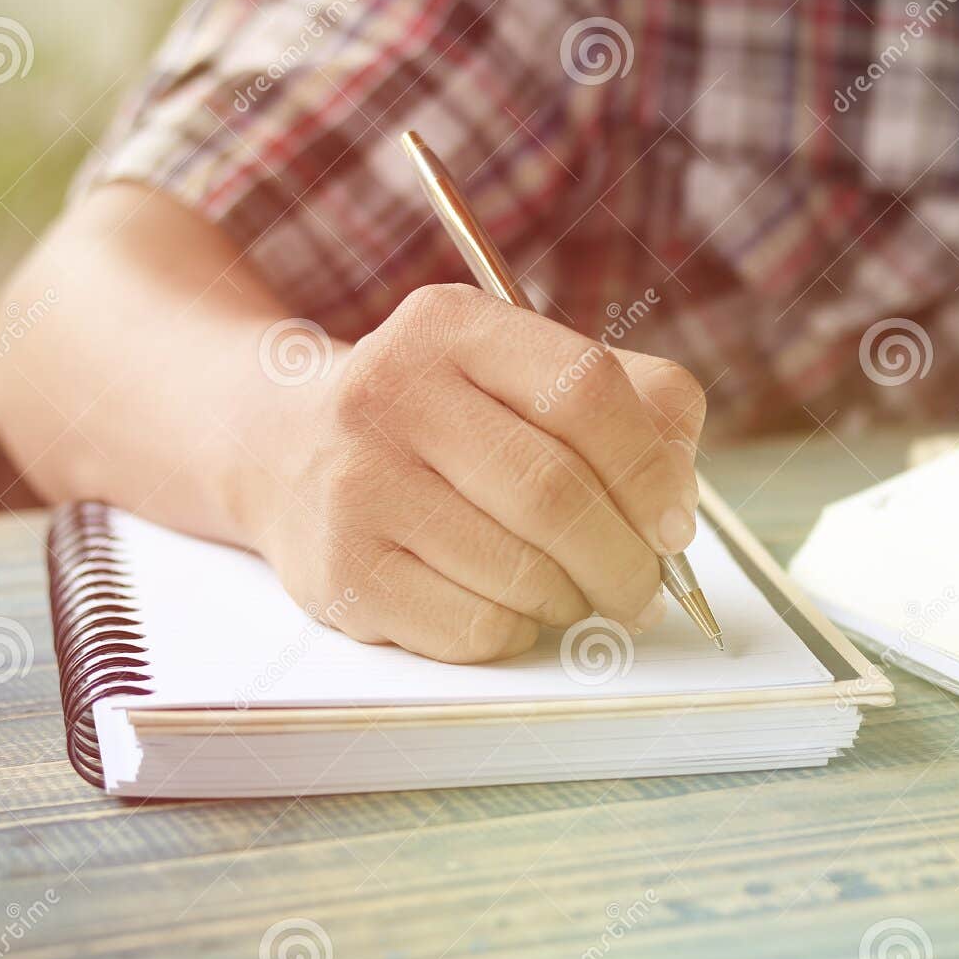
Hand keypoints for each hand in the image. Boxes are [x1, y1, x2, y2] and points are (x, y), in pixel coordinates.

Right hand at [257, 284, 704, 661]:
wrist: (282, 447)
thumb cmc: (445, 419)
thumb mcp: (524, 372)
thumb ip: (631, 406)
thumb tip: (677, 499)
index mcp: (455, 326)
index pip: (585, 392)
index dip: (650, 471)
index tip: (674, 526)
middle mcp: (392, 392)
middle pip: (554, 494)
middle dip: (624, 560)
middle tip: (642, 590)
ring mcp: (356, 483)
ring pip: (519, 573)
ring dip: (573, 600)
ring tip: (575, 593)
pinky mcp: (338, 569)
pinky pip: (472, 628)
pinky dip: (518, 632)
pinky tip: (511, 608)